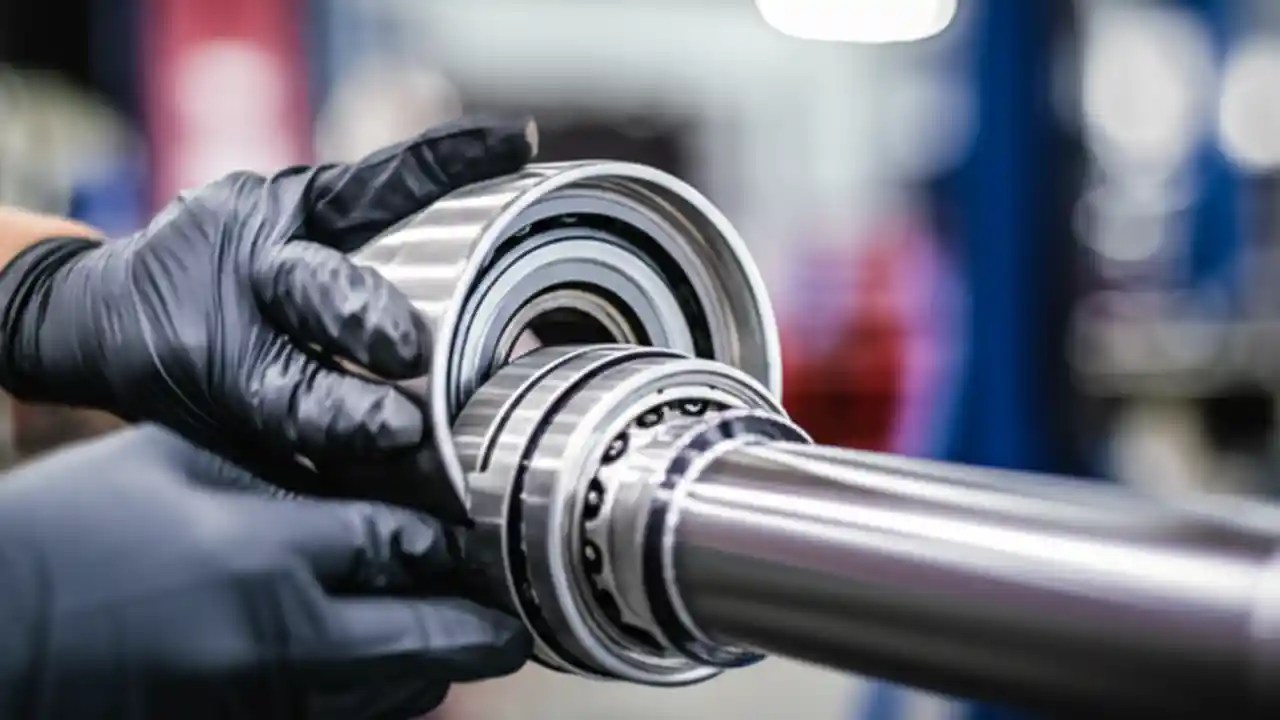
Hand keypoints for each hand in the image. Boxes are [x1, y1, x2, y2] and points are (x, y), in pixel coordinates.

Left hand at [0, 116, 535, 474]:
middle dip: (363, 315)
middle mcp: (238, 275)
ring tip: (505, 169)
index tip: (400, 432)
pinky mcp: (297, 188)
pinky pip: (381, 174)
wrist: (110, 310)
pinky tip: (512, 143)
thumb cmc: (189, 392)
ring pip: (354, 210)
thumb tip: (424, 480)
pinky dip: (448, 159)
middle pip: (311, 289)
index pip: (288, 390)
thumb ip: (316, 456)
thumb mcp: (234, 440)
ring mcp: (265, 217)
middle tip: (407, 346)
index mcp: (216, 359)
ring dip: (440, 188)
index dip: (344, 412)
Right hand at [0, 426, 529, 719]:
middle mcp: (284, 637)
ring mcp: (264, 698)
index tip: (460, 538)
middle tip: (511, 627)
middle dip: (482, 634)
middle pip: (427, 644)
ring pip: (393, 699)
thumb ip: (274, 475)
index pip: (402, 546)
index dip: (443, 542)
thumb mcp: (171, 461)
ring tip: (456, 647)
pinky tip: (380, 676)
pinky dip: (372, 701)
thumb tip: (348, 491)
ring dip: (432, 671)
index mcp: (269, 552)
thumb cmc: (67, 532)